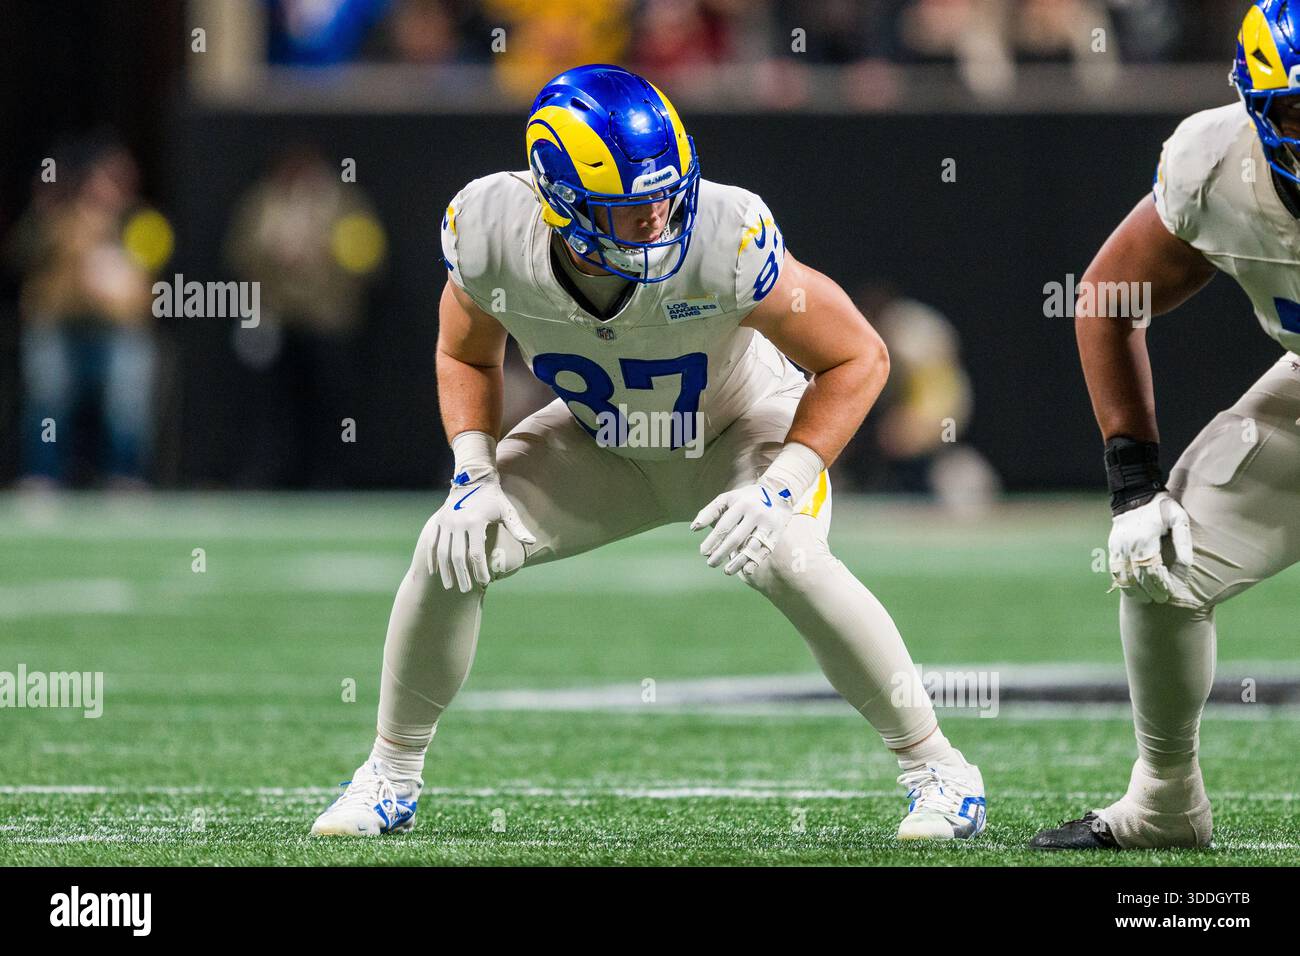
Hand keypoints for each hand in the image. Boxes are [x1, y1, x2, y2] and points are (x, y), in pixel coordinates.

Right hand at [426, 472, 534, 591]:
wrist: (473, 479)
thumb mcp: (507, 511)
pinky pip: (432, 542)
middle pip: (457, 556)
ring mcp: (446, 522)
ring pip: (442, 551)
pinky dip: (432, 557)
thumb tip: (531, 542)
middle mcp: (457, 522)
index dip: (480, 570)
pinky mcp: (438, 521)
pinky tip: (434, 571)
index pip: (476, 553)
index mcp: (475, 522)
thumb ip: (517, 528)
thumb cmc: (494, 498)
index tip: (485, 582)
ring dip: (445, 571)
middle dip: (462, 575)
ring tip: (450, 586)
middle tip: (466, 590)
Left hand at [691, 481, 793, 575]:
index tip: (703, 552)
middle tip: (710, 564)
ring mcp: (768, 524)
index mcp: (741, 504)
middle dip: (721, 553)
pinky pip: (765, 551)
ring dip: (738, 562)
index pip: (724, 526)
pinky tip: (746, 571)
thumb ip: (709, 512)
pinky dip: (755, 562)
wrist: (777, 493)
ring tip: (726, 571)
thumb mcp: (727, 499)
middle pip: (736, 539)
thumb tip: (694, 528)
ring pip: (751, 547)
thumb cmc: (744, 499)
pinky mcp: (777, 533)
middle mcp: (756, 513)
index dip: (712, 541)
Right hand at [1108, 491, 1193, 603]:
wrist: (1134, 495)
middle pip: (1138, 576)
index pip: (1152, 570)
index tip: (1169, 592)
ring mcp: (1118, 547)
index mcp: (1146, 540)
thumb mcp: (1178, 518)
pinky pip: (1114, 570)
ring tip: (1145, 598)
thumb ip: (1183, 541)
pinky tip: (1131, 588)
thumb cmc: (1161, 507)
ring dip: (1134, 590)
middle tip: (1161, 599)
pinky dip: (1121, 581)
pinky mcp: (1112, 547)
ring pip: (1123, 576)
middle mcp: (1129, 546)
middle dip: (1150, 590)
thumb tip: (1188, 564)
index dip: (1160, 584)